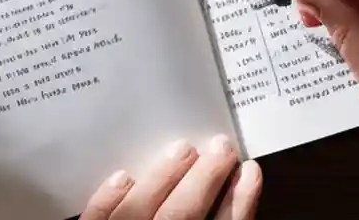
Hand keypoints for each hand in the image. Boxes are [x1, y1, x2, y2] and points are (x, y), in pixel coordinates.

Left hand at [81, 135, 261, 219]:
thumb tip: (239, 184)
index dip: (239, 202)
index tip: (251, 170)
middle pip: (182, 216)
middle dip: (204, 180)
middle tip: (221, 146)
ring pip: (138, 213)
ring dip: (162, 179)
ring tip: (182, 148)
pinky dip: (107, 201)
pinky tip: (122, 176)